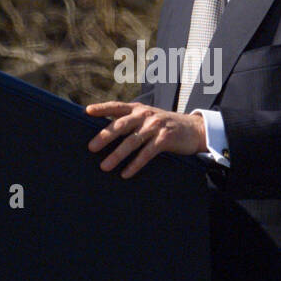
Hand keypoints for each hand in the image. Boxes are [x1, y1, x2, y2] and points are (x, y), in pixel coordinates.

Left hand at [85, 101, 206, 177]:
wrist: (194, 129)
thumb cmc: (164, 125)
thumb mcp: (147, 117)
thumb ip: (129, 120)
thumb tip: (105, 130)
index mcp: (138, 109)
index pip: (117, 106)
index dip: (102, 108)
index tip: (86, 111)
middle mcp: (145, 115)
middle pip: (121, 125)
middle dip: (105, 136)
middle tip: (91, 148)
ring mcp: (155, 126)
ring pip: (132, 141)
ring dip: (117, 155)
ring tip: (105, 166)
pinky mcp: (165, 139)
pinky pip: (146, 153)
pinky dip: (135, 164)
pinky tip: (125, 173)